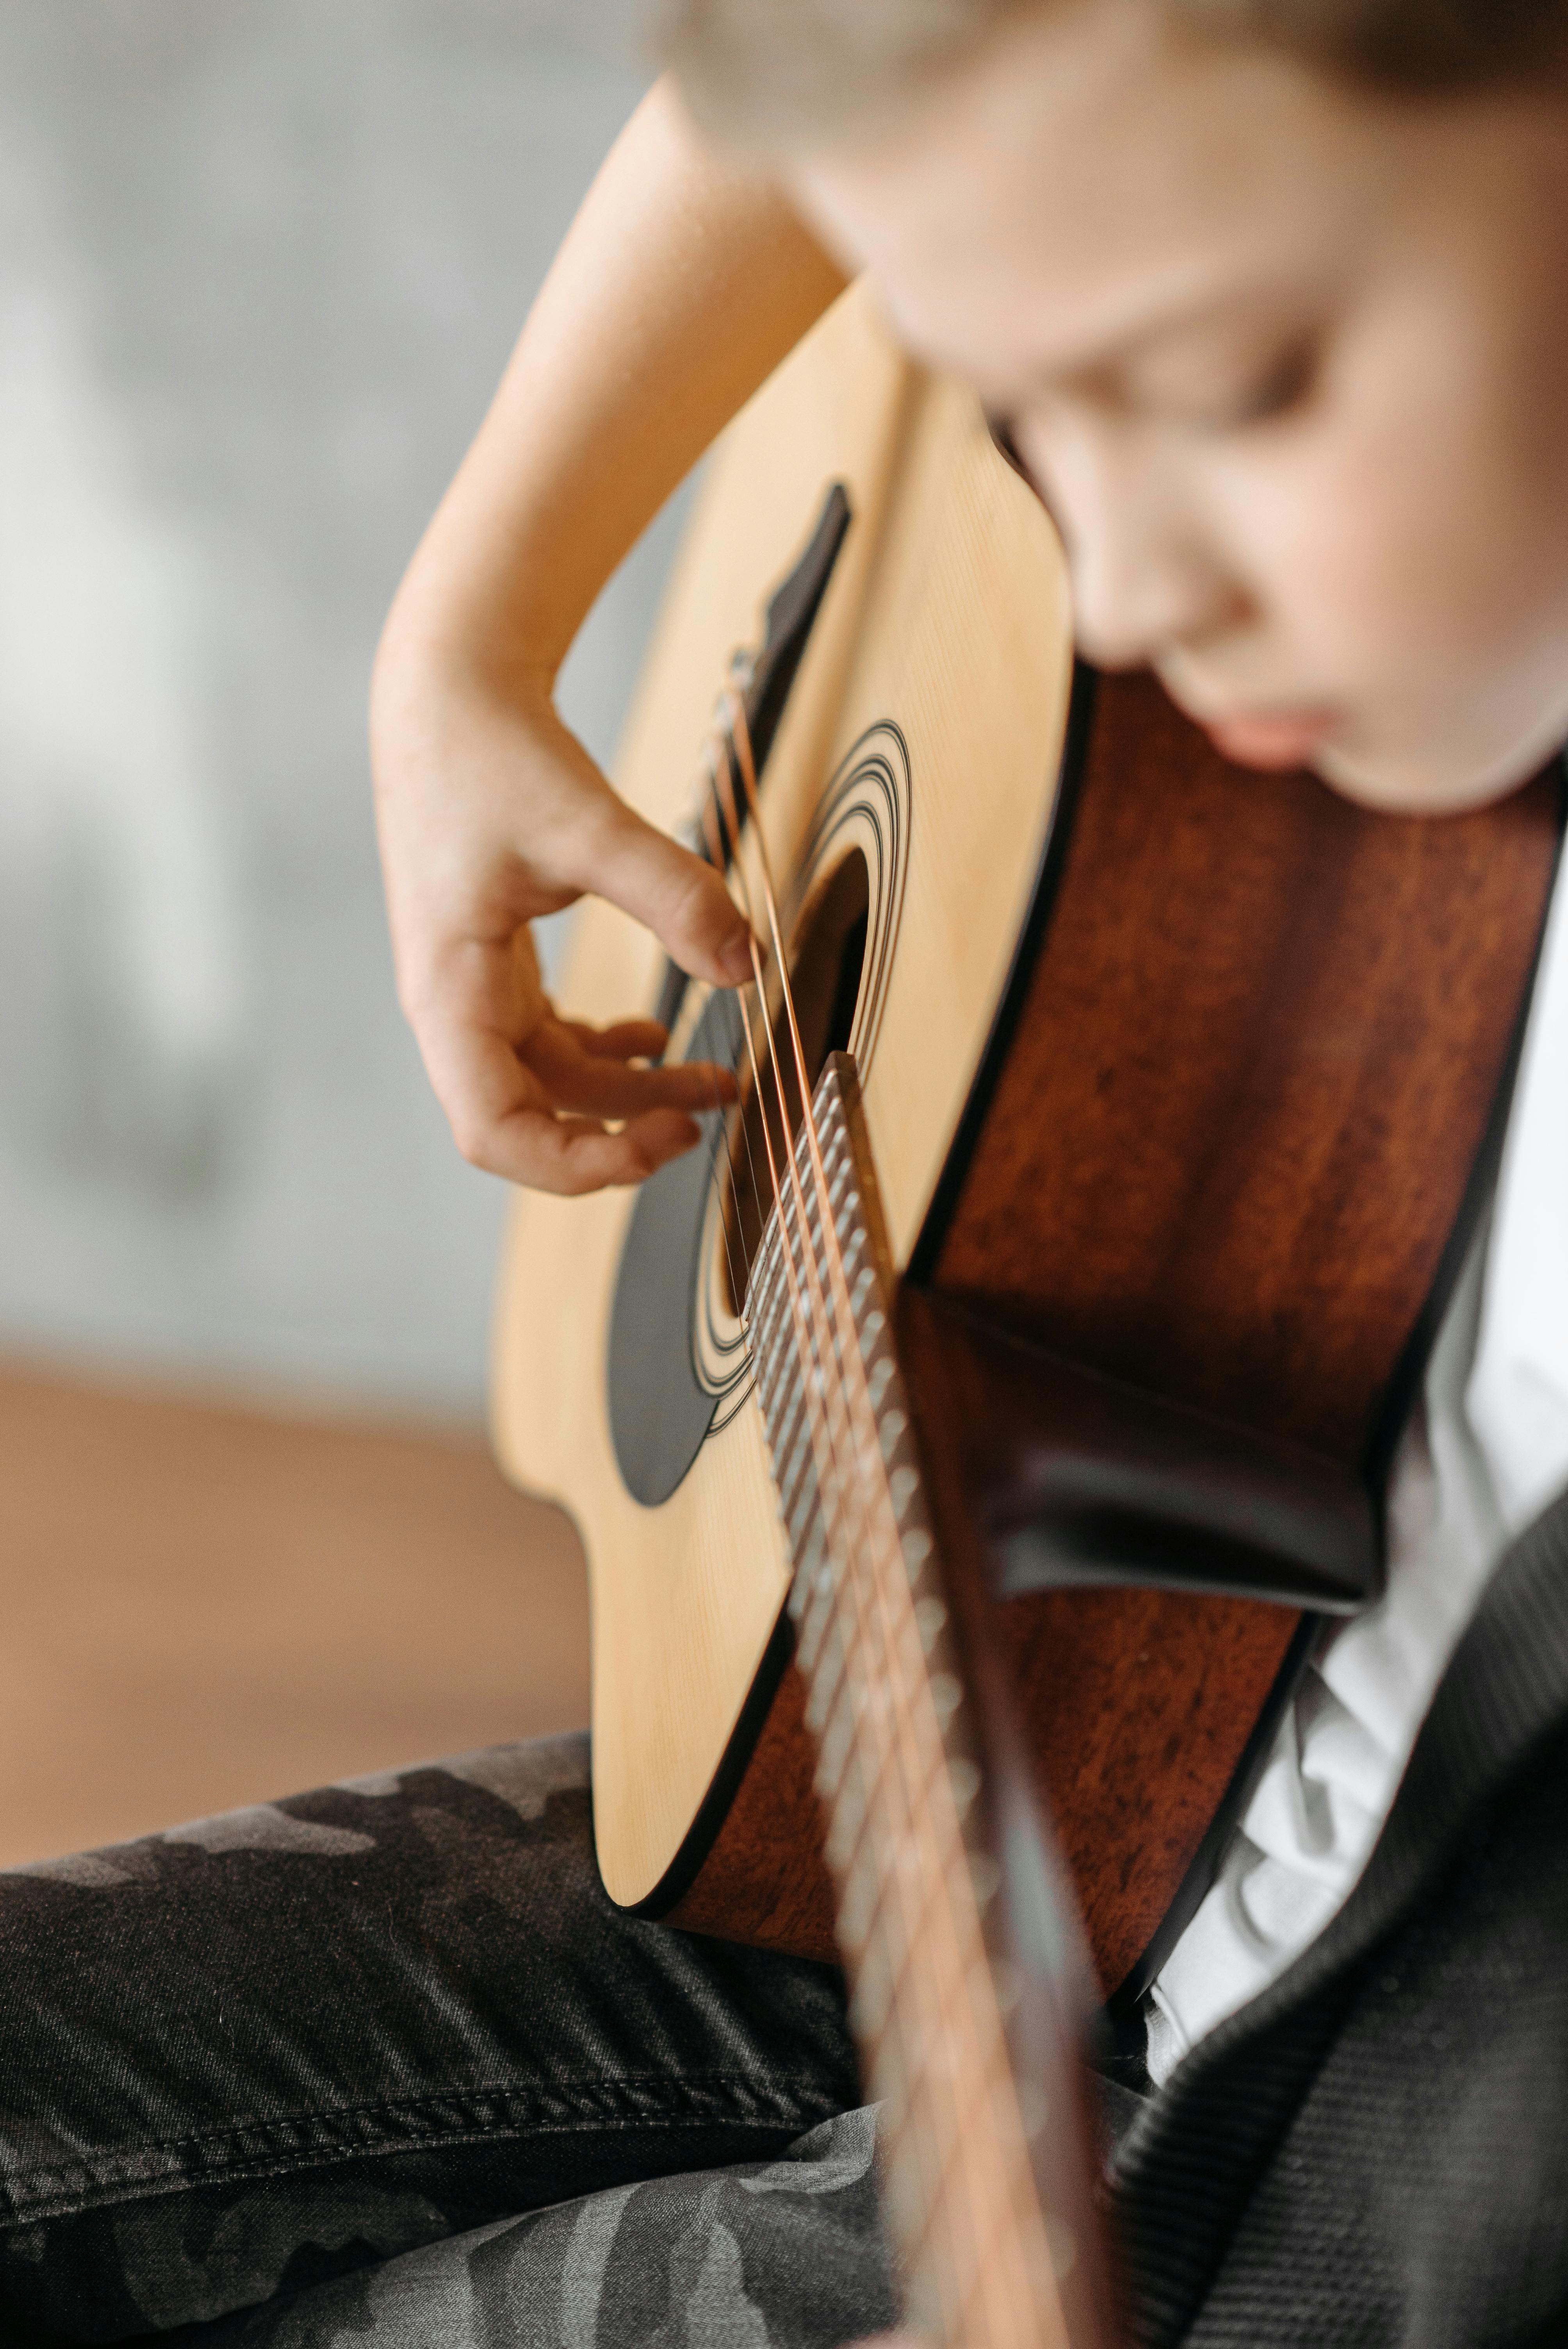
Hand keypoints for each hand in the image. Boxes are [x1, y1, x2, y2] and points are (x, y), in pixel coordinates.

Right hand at [371, 649, 750, 1193]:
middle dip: (620, 1133)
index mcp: (449, 992)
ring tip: (713, 1082)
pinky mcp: (502, 968)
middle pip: (531, 1118)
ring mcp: (476, 991)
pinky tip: (658, 1040)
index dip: (573, 1165)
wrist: (451, 695)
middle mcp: (454, 1006)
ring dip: (630, 1096)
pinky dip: (610, 1056)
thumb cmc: (491, 755)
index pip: (493, 1131)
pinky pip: (554, 1044)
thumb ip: (674, 895)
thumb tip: (746, 965)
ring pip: (554, 1083)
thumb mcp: (590, 824)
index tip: (659, 1143)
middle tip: (705, 1117)